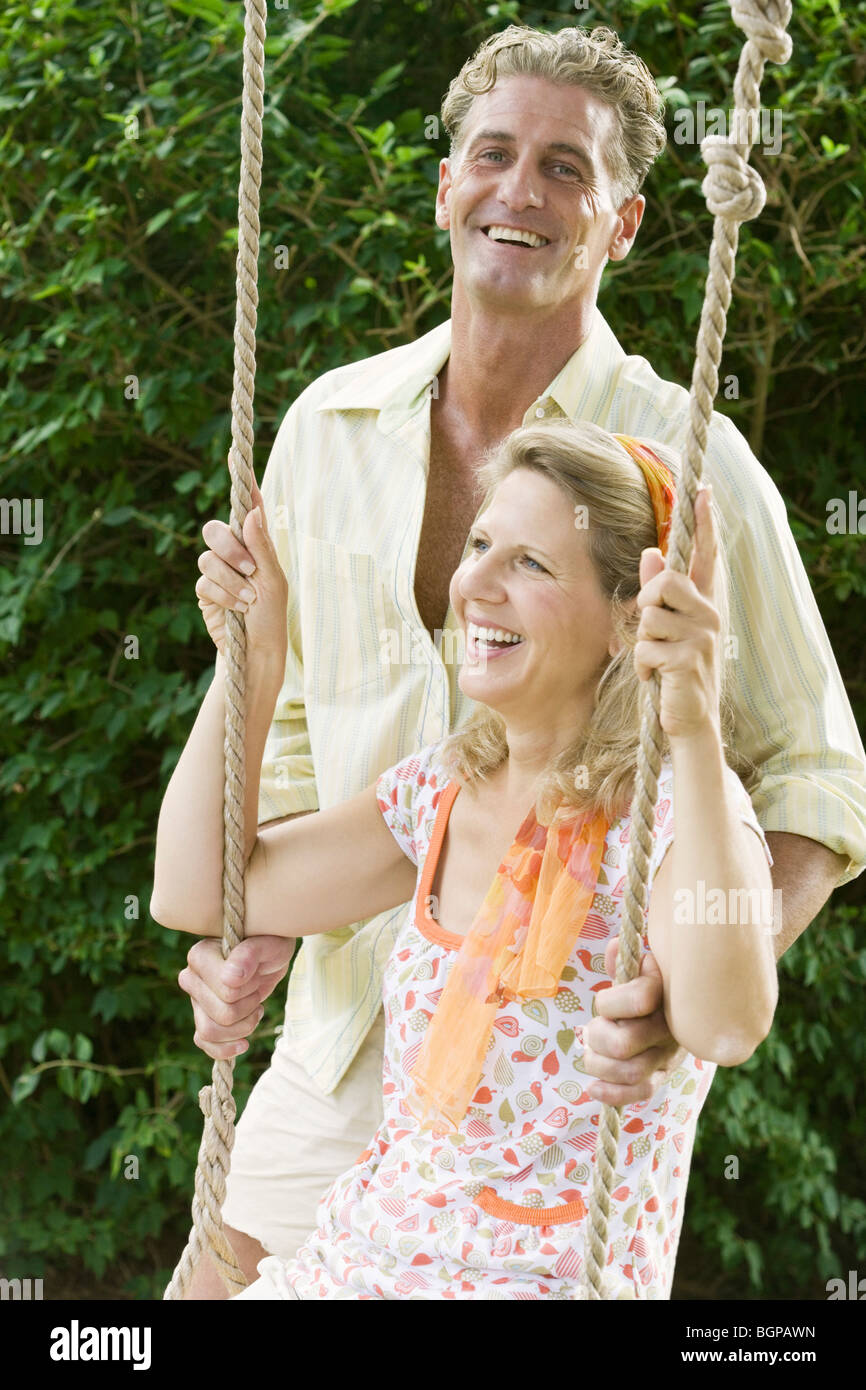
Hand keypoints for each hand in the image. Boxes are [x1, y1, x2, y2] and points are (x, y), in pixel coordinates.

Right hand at [179, 936, 295, 1060]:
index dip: (251, 987)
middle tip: (258, 986)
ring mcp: (194, 1000)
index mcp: (200, 956)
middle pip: (222, 1014)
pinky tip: (243, 1043)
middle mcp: (190, 978)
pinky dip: (225, 1049)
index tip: (259, 969)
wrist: (268, 954)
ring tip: (255, 1007)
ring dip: (243, 1026)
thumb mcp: (269, 944)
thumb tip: (231, 978)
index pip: (227, 992)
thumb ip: (250, 955)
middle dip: (250, 1005)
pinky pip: (204, 1044)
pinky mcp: (201, 1018)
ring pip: (210, 1032)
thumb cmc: (269, 944)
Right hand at [195, 471, 288, 660]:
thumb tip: (251, 511)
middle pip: (216, 530)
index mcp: (257, 545)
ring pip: (207, 557)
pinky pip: (203, 581)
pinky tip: (237, 608)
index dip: (242, 486)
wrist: (255, 650)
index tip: (237, 456)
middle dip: (229, 547)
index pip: (248, 510)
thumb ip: (261, 547)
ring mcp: (218, 571)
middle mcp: (235, 554)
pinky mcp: (205, 591)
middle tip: (248, 568)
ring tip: (248, 599)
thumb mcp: (273, 580)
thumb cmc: (272, 615)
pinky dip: (222, 594)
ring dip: (230, 580)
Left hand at [583, 936, 685, 1105]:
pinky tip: (593, 1087)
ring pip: (628, 1072)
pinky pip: (640, 1093)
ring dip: (597, 1064)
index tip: (606, 1000)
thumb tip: (613, 948)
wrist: (678, 1004)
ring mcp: (667, 1055)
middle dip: (595, 1037)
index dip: (610, 1002)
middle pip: (622, 1044)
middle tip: (592, 1029)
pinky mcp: (662, 1075)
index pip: (639, 999)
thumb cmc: (648, 979)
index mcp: (665, 993)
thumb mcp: (639, 965)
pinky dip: (611, 1094)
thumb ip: (624, 960)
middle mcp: (669, 1027)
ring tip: (592, 1053)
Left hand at [634, 483, 721, 740]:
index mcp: (703, 603)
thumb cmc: (673, 670)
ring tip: (656, 662)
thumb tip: (650, 552)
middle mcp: (709, 614)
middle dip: (646, 604)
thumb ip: (657, 592)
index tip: (704, 490)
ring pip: (649, 617)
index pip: (706, 557)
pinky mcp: (690, 659)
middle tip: (652, 632)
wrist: (689, 718)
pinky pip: (646, 649)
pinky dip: (642, 667)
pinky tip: (655, 679)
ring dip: (642, 643)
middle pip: (664, 582)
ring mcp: (703, 637)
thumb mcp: (664, 629)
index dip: (704, 524)